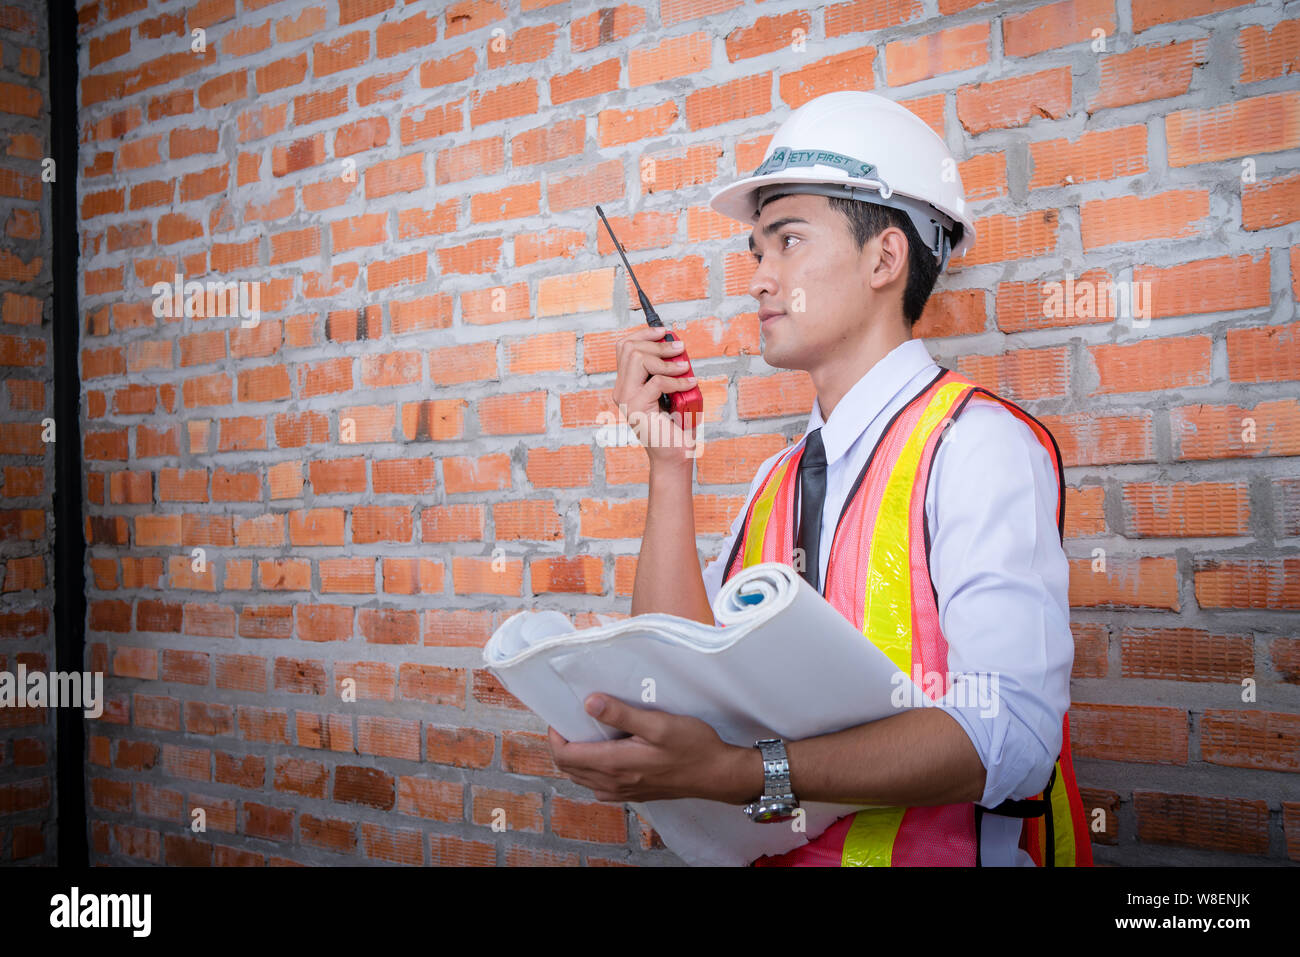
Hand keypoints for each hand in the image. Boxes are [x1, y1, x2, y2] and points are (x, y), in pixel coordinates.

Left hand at [547, 694, 746, 803]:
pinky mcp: (635, 793)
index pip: (566, 756)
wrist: (717, 774)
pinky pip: (600, 786)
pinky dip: (592, 770)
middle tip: (570, 722)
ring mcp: (624, 791)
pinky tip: (606, 754)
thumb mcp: (659, 723)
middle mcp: (615, 782)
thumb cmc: (693, 747)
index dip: (555, 736)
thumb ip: (622, 714)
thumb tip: (590, 702)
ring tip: (585, 734)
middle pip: (570, 768)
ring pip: (583, 778)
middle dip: (562, 745)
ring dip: (576, 758)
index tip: (561, 717)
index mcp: (616, 764)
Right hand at [611, 324, 698, 471]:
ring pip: (638, 359)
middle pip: (629, 348)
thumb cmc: (675, 425)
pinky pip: (658, 381)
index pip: (623, 347)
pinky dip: (678, 380)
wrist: (674, 455)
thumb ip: (667, 369)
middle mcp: (621, 390)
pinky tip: (690, 384)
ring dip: (666, 360)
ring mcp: (626, 399)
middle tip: (681, 349)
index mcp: (626, 383)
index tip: (665, 331)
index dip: (644, 334)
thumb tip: (675, 344)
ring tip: (685, 368)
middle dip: (658, 344)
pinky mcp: (638, 408)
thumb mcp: (671, 390)